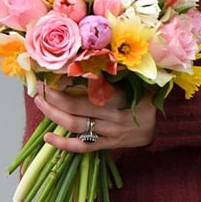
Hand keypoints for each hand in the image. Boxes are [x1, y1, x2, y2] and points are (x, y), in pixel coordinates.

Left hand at [34, 82, 156, 152]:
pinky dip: (63, 144)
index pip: (88, 87)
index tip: (52, 72)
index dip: (68, 80)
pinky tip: (47, 138)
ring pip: (75, 125)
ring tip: (39, 102)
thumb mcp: (136, 81)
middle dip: (52, 96)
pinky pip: (82, 147)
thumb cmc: (145, 98)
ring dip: (53, 114)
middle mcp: (112, 116)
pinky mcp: (106, 145)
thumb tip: (87, 54)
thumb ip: (115, 71)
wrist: (161, 127)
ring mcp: (108, 132)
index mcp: (120, 96)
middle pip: (75, 107)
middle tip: (39, 86)